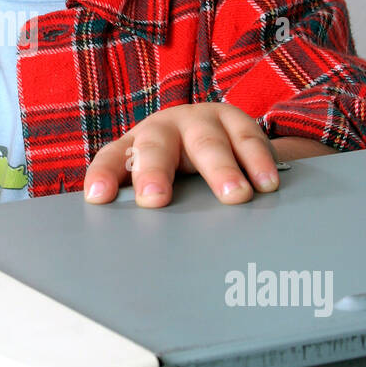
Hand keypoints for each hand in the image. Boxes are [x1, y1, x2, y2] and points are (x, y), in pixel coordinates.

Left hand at [84, 102, 281, 207]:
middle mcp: (163, 130)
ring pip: (208, 143)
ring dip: (221, 170)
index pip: (112, 158)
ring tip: (234, 197)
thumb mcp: (152, 181)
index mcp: (134, 146)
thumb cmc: (173, 169)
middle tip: (154, 200)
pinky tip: (266, 184)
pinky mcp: (236, 121)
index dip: (105, 176)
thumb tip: (127, 246)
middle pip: (155, 148)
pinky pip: (248, 140)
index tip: (99, 198)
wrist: (212, 129)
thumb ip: (140, 203)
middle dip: (154, 173)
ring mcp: (201, 122)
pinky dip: (258, 163)